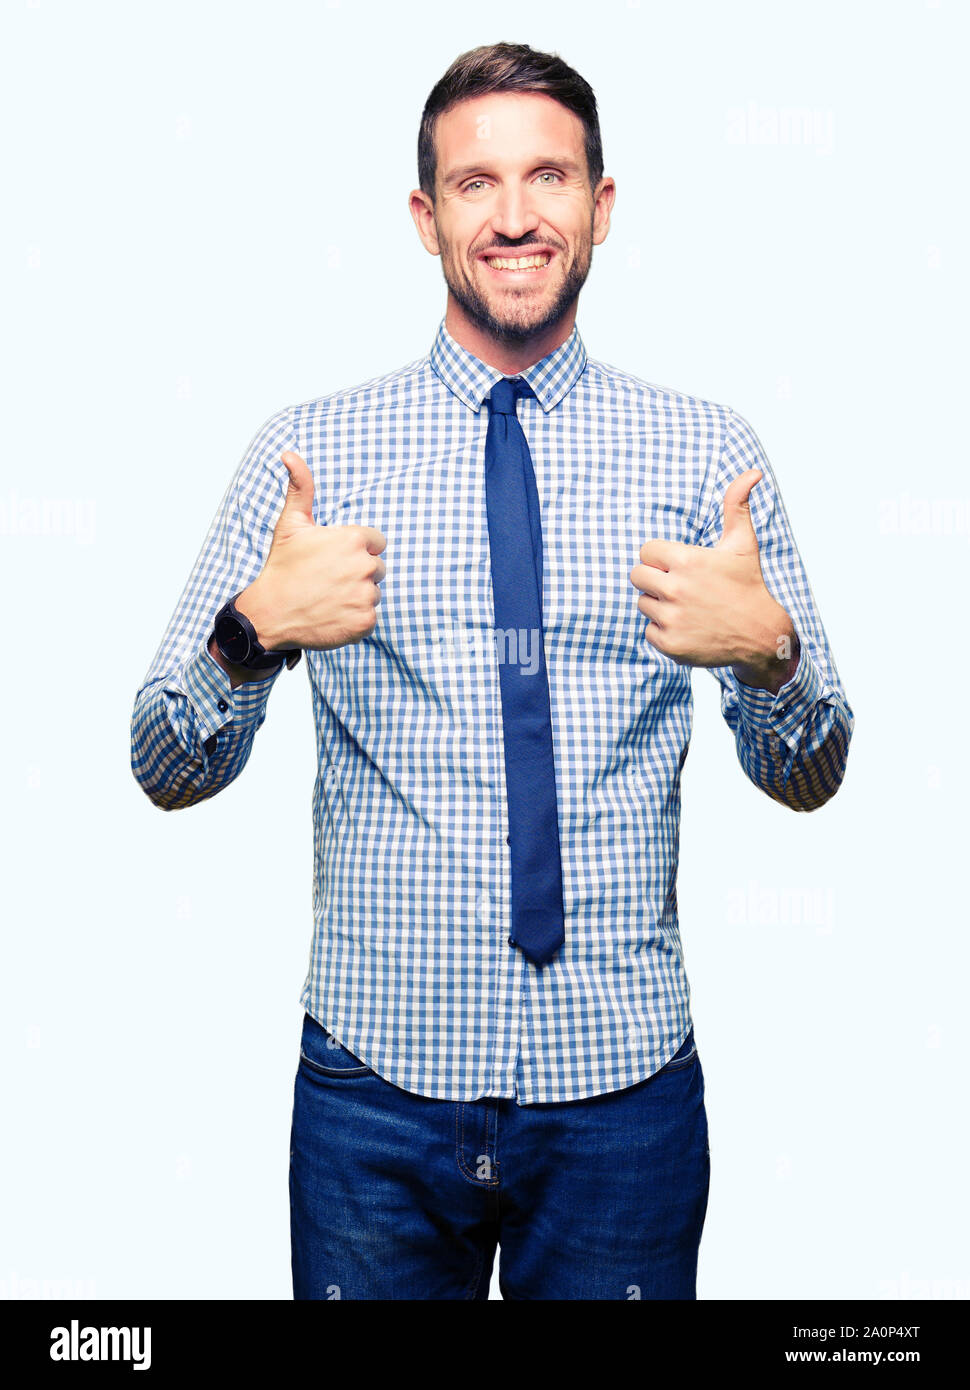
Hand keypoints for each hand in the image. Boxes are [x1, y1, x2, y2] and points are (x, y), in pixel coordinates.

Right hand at [236, 450, 386, 651]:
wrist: (270, 614)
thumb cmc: (282, 567)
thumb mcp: (290, 524)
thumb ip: (301, 487)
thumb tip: (289, 454)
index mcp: (353, 540)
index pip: (376, 542)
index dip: (357, 549)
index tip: (334, 559)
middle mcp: (364, 567)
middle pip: (377, 568)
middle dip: (358, 572)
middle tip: (328, 579)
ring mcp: (366, 596)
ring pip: (374, 592)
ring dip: (357, 595)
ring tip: (328, 597)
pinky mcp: (365, 622)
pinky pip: (370, 617)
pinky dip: (354, 618)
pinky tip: (332, 614)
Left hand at [629, 469, 796, 690]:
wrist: (760, 634)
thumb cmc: (747, 584)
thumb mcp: (742, 543)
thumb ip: (737, 505)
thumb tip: (752, 472)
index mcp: (687, 561)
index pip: (646, 551)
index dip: (661, 557)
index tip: (682, 565)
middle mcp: (676, 590)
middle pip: (637, 575)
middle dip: (656, 579)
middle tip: (683, 586)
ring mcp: (671, 619)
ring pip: (643, 603)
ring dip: (660, 605)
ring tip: (689, 607)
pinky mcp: (669, 644)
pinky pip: (649, 630)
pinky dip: (664, 630)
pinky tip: (689, 627)